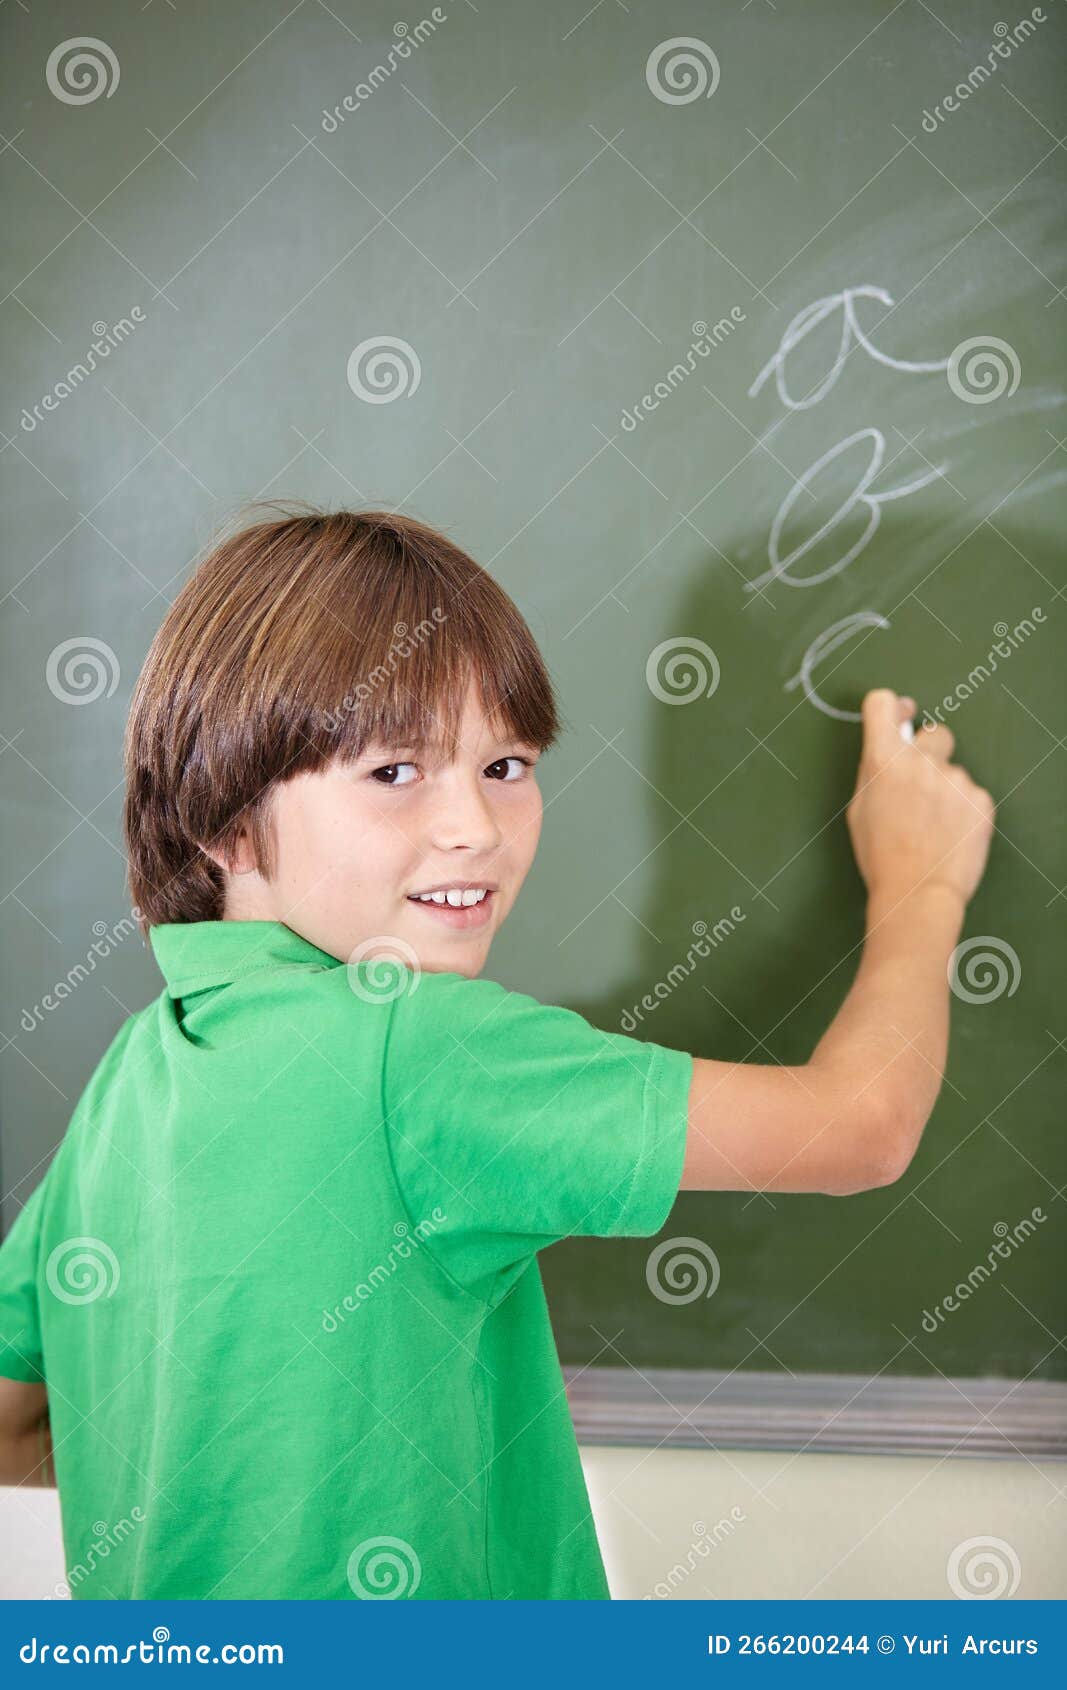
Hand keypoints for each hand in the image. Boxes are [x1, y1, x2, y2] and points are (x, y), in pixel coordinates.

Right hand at [846, 689, 994, 907]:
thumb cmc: (880, 855)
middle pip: (933, 733)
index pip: (883, 703)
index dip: (891, 708)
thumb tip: (886, 748)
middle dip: (927, 753)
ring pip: (952, 772)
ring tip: (933, 826)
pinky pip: (971, 794)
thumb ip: (874, 771)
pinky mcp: (981, 799)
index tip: (899, 716)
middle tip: (920, 787)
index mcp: (884, 760)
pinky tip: (950, 834)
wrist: (917, 892)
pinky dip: (962, 809)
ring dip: (944, 790)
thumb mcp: (858, 809)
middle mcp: (921, 761)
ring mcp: (956, 779)